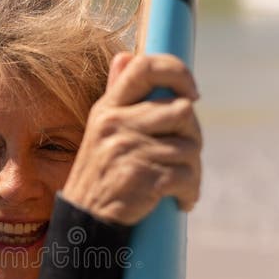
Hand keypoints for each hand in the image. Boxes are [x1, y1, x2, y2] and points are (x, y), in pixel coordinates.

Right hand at [61, 52, 201, 225]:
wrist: (84, 223)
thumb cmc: (99, 176)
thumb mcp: (101, 131)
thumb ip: (118, 96)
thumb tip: (125, 55)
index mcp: (108, 108)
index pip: (144, 68)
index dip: (176, 72)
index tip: (193, 93)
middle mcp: (116, 124)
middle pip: (182, 111)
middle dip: (193, 137)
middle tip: (186, 158)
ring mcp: (128, 149)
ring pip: (190, 147)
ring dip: (194, 170)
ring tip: (183, 185)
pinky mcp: (142, 176)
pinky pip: (187, 175)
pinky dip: (191, 192)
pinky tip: (182, 201)